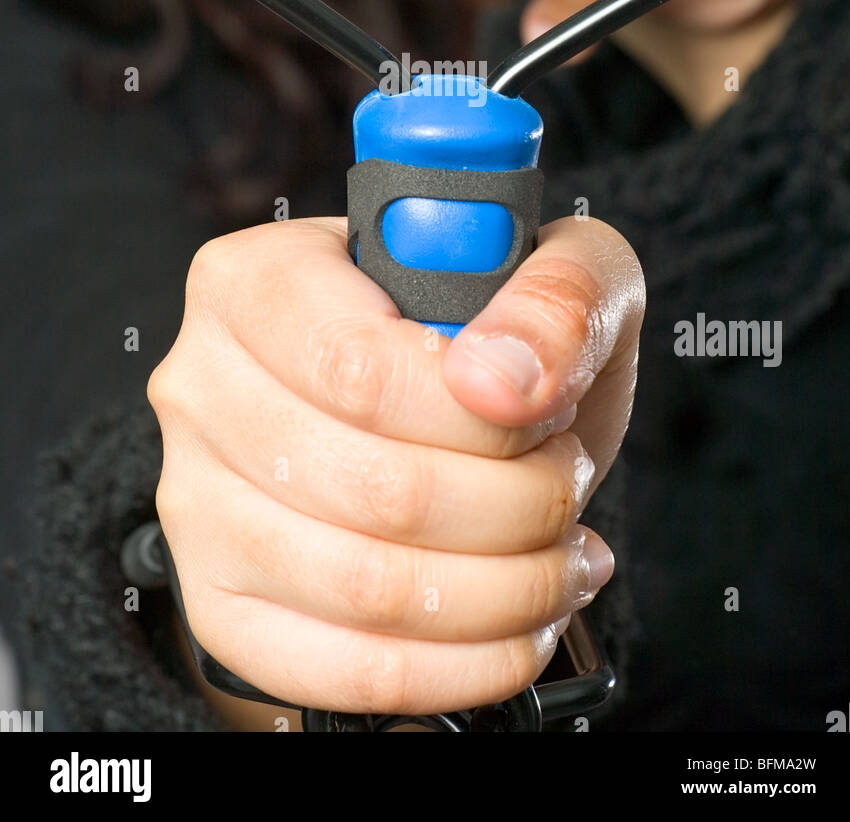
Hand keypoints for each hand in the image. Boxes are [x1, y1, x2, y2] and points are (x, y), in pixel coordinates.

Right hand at [147, 213, 643, 719]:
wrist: (443, 405)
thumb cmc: (488, 326)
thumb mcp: (556, 267)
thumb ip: (554, 296)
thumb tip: (502, 382)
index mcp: (256, 279)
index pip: (359, 371)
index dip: (479, 421)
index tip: (547, 419)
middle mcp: (202, 385)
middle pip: (373, 488)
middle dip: (515, 506)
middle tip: (566, 482)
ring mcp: (197, 502)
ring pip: (366, 589)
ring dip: (506, 588)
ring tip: (559, 549)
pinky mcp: (222, 604)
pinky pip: (344, 670)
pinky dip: (462, 666)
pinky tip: (520, 620)